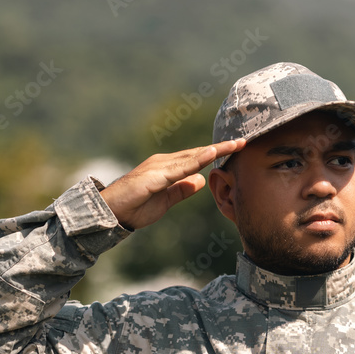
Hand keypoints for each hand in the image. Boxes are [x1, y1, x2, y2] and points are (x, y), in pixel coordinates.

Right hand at [99, 140, 244, 229]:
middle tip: (244, 140)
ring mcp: (158, 167)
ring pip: (191, 157)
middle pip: (198, 153)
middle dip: (222, 147)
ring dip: (214, 150)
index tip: (237, 148)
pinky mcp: (154, 177)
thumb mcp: (166, 200)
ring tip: (235, 144)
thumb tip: (200, 180)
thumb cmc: (135, 207)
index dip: (217, 154)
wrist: (110, 213)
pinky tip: (211, 154)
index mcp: (167, 168)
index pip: (196, 158)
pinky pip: (179, 168)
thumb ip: (182, 190)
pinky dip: (196, 160)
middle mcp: (164, 163)